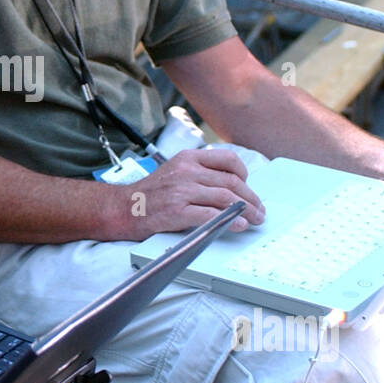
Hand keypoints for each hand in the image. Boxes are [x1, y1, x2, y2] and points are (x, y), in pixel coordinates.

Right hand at [122, 147, 265, 238]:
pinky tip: (238, 225)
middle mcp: (186, 171)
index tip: (248, 188)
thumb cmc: (151, 193)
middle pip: (231, 182)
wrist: (123, 207)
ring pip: (226, 197)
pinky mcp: (177, 211)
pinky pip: (211, 214)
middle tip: (260, 210)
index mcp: (188, 158)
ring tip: (255, 219)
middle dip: (251, 198)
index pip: (228, 160)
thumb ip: (200, 172)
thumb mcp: (175, 170)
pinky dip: (229, 220)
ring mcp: (182, 191)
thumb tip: (231, 185)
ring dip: (246, 210)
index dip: (245, 174)